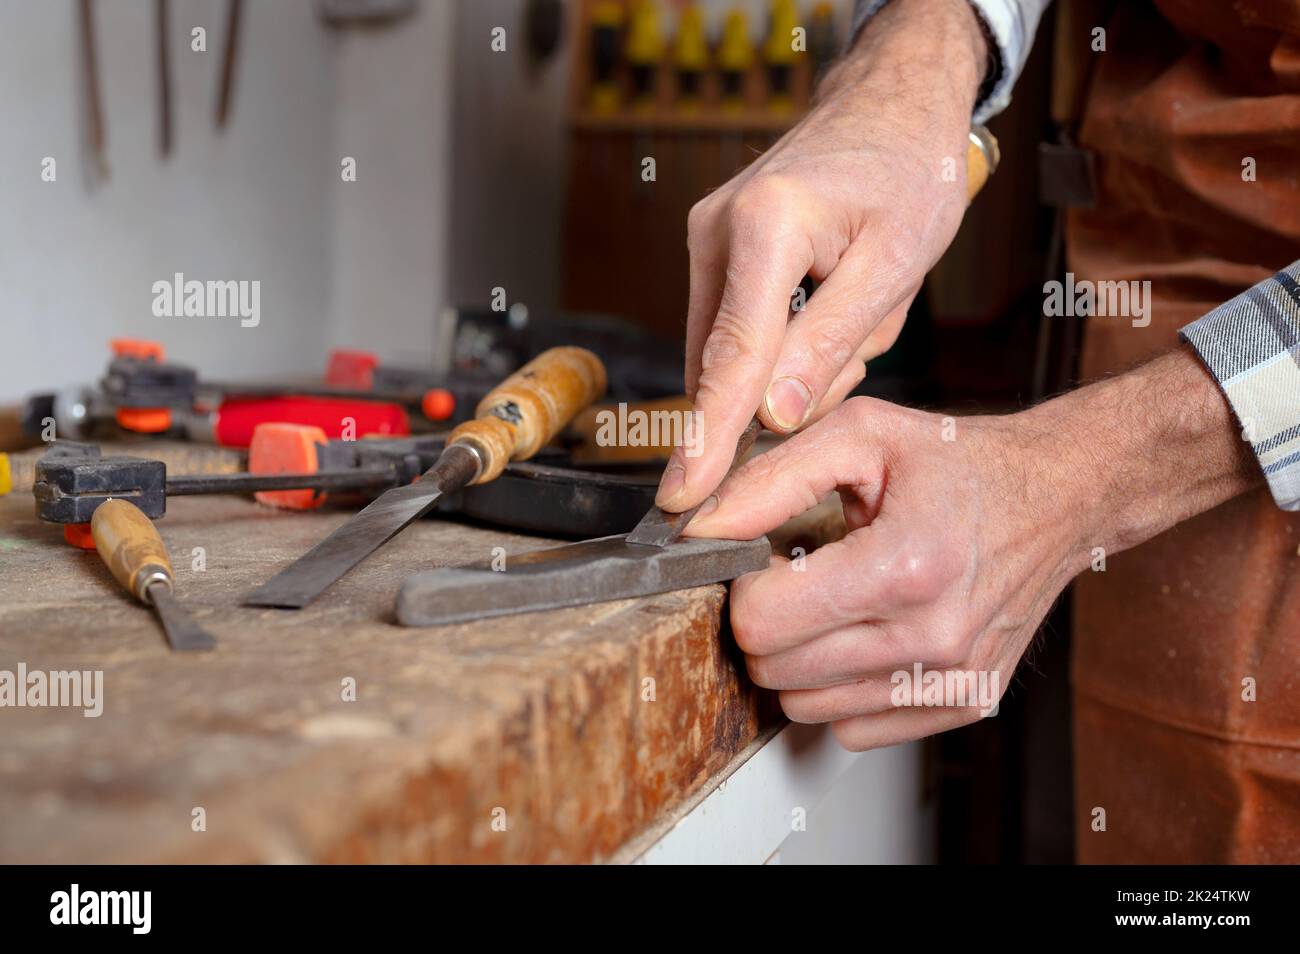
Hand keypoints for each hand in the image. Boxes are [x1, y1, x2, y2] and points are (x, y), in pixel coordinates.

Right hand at [657, 0, 989, 512]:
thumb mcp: (895, 263)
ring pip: (734, 353)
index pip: (732, 358)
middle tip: (860, 332)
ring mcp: (709, 241)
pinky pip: (738, 330)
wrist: (892, 106)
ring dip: (794, 360)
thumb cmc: (908, 173)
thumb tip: (772, 417)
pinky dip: (782, 342)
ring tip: (854, 299)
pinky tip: (828, 302)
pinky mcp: (716, 253)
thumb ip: (830, 344)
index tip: (682, 496)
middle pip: (729, 362)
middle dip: (791, 384)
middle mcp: (717, 232)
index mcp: (766, 226)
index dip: (709, 436)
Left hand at [685, 350, 1257, 749]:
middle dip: (768, 621)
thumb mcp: (861, 434)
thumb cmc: (961, 462)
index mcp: (905, 566)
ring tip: (837, 600)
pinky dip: (842, 688)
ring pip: (807, 708)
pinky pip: (854, 729)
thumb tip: (699, 527)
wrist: (1060, 496)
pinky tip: (867, 633)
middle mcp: (932, 637)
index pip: (762, 623)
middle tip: (799, 574)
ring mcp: (952, 680)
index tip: (767, 559)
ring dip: (802, 658)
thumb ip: (770, 479)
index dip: (745, 587)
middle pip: (777, 671)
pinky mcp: (964, 704)